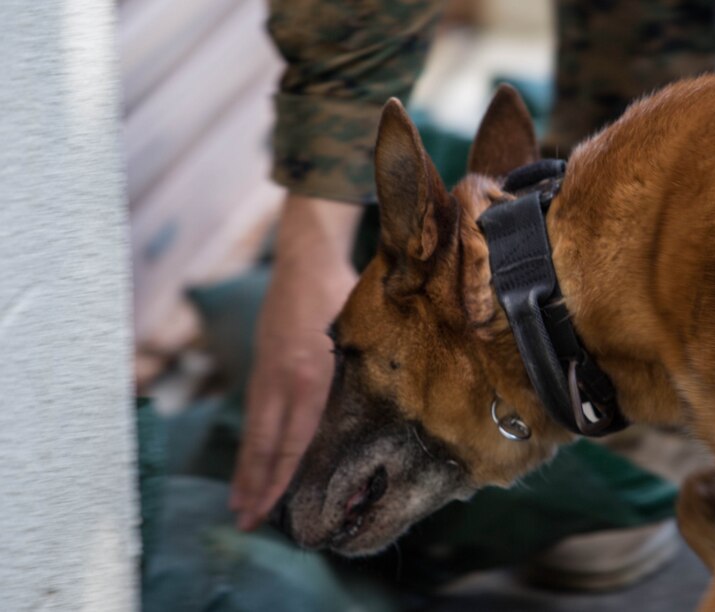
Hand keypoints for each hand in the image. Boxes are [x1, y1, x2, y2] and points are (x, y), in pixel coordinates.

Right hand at [230, 195, 360, 529]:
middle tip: (249, 524)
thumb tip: (397, 411)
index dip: (289, 479)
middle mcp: (287, 381)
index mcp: (316, 376)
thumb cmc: (344, 294)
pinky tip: (247, 469)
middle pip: (271, 445)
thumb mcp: (364, 333)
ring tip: (240, 509)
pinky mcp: (262, 369)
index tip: (286, 511)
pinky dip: (250, 447)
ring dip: (248, 474)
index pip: (300, 440)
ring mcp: (269, 376)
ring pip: (257, 434)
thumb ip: (370, 373)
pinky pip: (255, 418)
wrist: (305, 258)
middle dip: (261, 487)